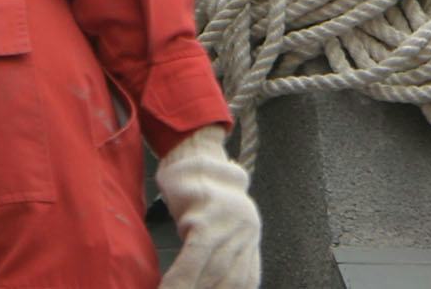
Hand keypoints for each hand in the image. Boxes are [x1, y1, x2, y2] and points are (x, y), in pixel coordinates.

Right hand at [156, 126, 260, 288]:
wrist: (197, 154)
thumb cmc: (202, 198)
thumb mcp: (221, 227)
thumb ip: (224, 257)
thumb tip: (211, 281)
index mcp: (250, 239)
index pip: (246, 282)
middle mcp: (246, 232)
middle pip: (230, 283)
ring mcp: (228, 223)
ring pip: (213, 275)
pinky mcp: (205, 216)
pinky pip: (194, 258)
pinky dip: (180, 281)